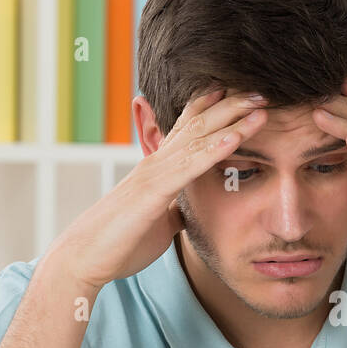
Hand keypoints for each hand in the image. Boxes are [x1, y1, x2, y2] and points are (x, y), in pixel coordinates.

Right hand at [47, 87, 268, 292]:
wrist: (85, 258)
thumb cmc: (120, 242)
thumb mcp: (158, 224)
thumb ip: (174, 211)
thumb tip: (187, 210)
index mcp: (159, 169)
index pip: (188, 129)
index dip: (213, 109)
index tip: (239, 94)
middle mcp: (157, 162)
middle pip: (199, 123)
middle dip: (231, 105)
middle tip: (261, 89)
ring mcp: (154, 173)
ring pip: (198, 137)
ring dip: (232, 119)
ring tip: (260, 103)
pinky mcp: (153, 191)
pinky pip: (190, 166)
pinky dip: (214, 149)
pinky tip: (235, 136)